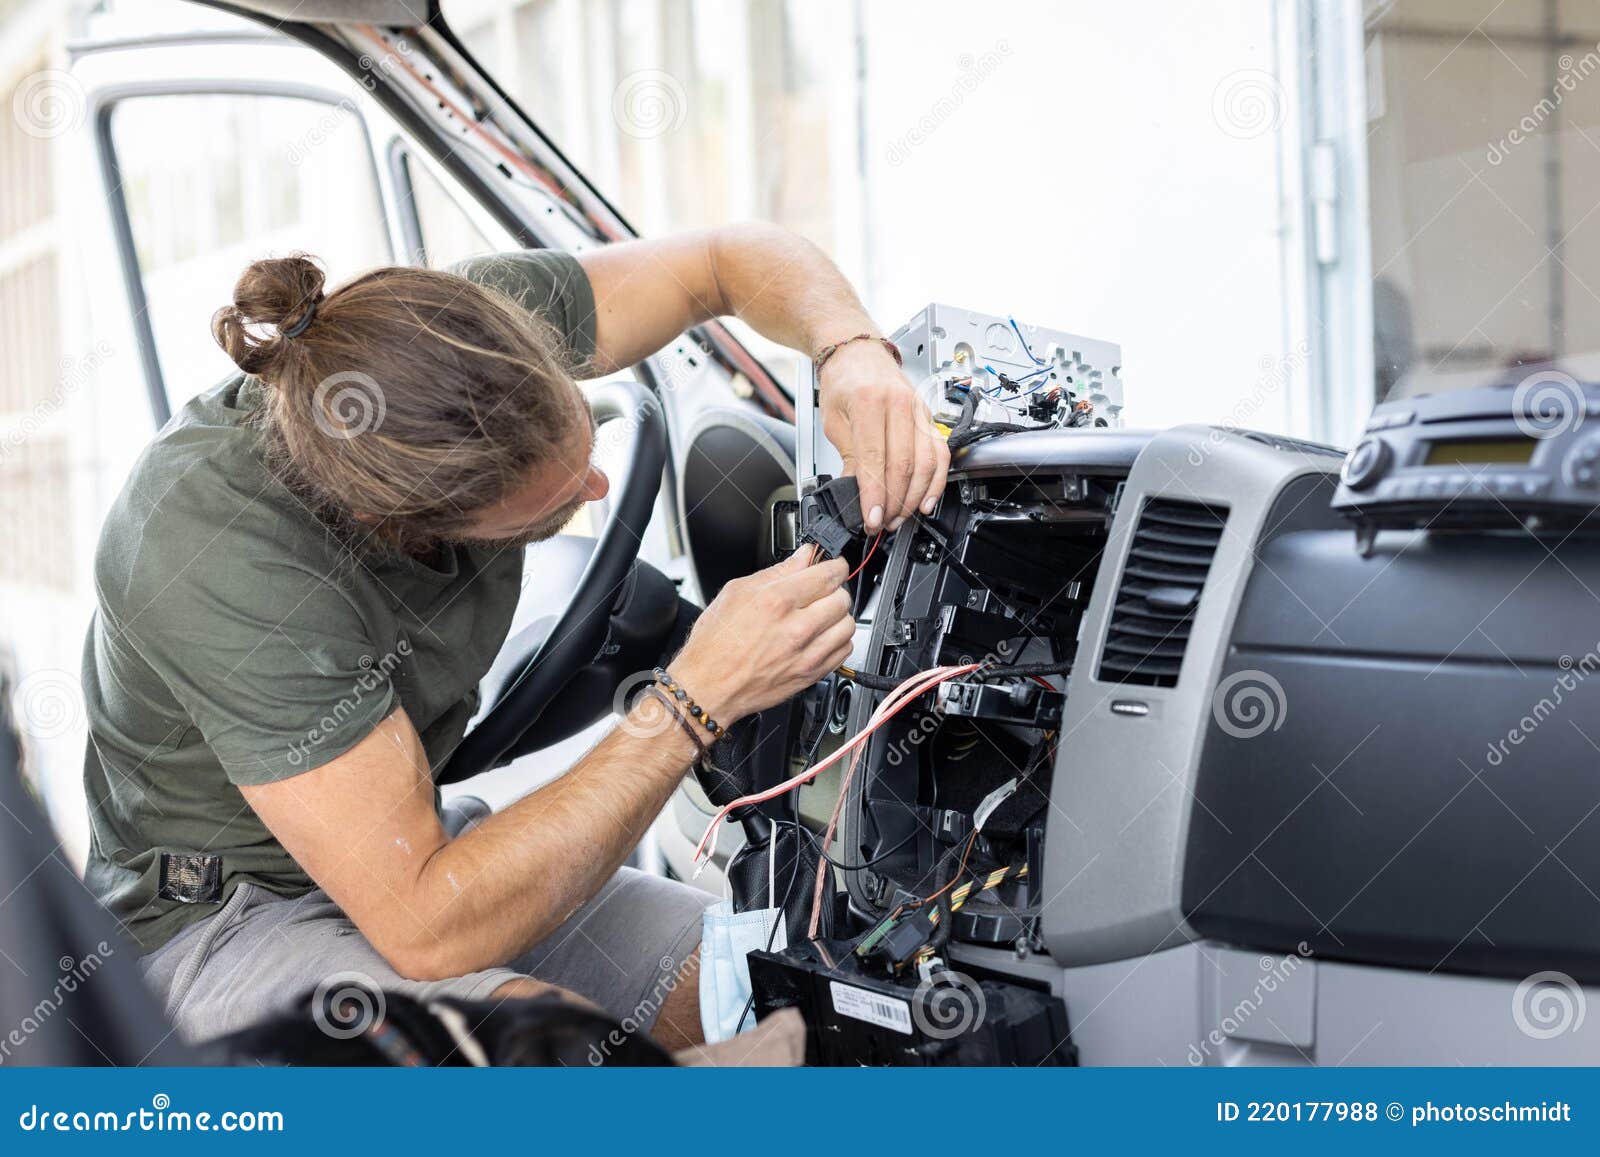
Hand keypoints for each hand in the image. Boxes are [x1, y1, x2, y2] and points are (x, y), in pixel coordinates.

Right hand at [671, 547, 853, 723]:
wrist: (708, 687)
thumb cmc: (714, 644)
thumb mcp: (736, 593)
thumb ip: (776, 572)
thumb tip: (803, 557)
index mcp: (776, 601)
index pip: (827, 574)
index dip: (835, 565)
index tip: (834, 565)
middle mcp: (795, 628)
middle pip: (842, 598)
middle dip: (836, 590)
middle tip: (823, 591)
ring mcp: (806, 654)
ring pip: (847, 625)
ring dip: (839, 615)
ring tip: (823, 614)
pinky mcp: (811, 674)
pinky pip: (843, 651)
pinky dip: (838, 640)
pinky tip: (821, 636)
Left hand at [818, 341, 949, 532]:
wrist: (858, 353)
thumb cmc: (844, 382)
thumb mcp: (834, 420)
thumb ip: (849, 457)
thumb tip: (858, 493)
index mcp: (870, 401)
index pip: (874, 459)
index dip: (874, 495)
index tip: (871, 518)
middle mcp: (900, 404)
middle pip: (904, 465)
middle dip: (894, 502)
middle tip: (882, 523)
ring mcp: (919, 411)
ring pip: (926, 464)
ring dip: (914, 498)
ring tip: (899, 517)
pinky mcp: (930, 419)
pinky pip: (941, 455)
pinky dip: (937, 482)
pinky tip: (927, 501)